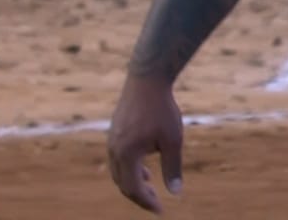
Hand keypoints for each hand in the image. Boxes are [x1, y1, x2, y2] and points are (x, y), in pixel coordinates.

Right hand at [106, 73, 184, 213]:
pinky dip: (130, 170)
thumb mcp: (173, 140)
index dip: (146, 202)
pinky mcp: (114, 133)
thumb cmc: (162, 110)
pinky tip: (145, 170)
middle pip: (122, 183)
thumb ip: (172, 167)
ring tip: (151, 189)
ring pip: (118, 172)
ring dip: (133, 183)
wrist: (147, 80)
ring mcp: (111, 141)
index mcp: (126, 155)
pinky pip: (118, 160)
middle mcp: (114, 150)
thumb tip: (175, 192)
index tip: (160, 211)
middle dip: (139, 196)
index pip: (132, 188)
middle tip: (156, 204)